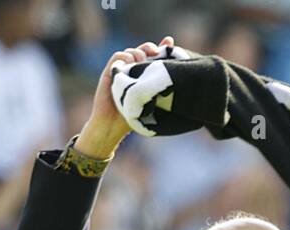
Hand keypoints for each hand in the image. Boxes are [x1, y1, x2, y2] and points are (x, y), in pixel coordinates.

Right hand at [76, 37, 174, 158]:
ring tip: (143, 61)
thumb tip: (178, 85)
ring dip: (139, 53)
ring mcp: (121, 70)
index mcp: (143, 75)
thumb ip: (161, 93)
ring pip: (131, 52)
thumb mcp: (152, 105)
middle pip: (142, 50)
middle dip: (150, 48)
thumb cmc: (133, 118)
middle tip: (156, 52)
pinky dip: (125, 56)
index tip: (170, 43)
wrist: (112, 126)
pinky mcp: (110, 72)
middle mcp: (132, 70)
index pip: (153, 56)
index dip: (162, 47)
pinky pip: (118, 57)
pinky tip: (131, 63)